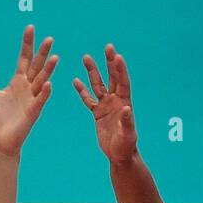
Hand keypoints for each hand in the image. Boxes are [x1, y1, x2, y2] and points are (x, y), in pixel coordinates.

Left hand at [0, 26, 57, 157]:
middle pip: (36, 66)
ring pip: (41, 81)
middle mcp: (26, 89)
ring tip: (55, 57)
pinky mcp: (32, 113)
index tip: (31, 28)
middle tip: (49, 39)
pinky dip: (44, 92)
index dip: (27, 44)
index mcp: (16, 82)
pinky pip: (40, 100)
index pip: (24, 59)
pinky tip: (48, 84)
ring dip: (48, 70)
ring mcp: (31, 100)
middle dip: (42, 53)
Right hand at [75, 45, 137, 163]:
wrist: (119, 155)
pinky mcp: (97, 113)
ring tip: (86, 57)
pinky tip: (75, 80)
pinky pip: (88, 99)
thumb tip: (126, 108)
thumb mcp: (127, 134)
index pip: (123, 82)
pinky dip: (82, 90)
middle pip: (112, 78)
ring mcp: (106, 106)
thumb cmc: (126, 146)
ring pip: (98, 85)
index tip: (117, 56)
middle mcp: (116, 101)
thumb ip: (126, 121)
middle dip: (109, 63)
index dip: (120, 70)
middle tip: (108, 47)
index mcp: (124, 103)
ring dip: (93, 72)